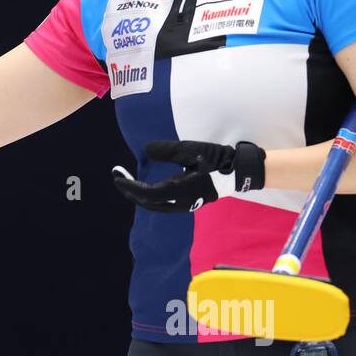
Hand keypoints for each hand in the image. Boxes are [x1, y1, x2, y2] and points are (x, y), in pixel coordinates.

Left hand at [112, 139, 265, 212]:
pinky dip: (149, 196)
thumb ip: (168, 150)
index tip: (117, 176)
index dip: (129, 186)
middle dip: (129, 190)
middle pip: (147, 202)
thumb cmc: (217, 160)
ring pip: (154, 205)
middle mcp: (180, 202)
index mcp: (180, 190)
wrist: (238, 172)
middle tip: (117, 176)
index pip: (147, 194)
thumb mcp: (192, 150)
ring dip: (138, 194)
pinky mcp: (188, 203)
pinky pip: (162, 204)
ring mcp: (185, 205)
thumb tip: (146, 150)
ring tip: (126, 182)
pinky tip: (144, 187)